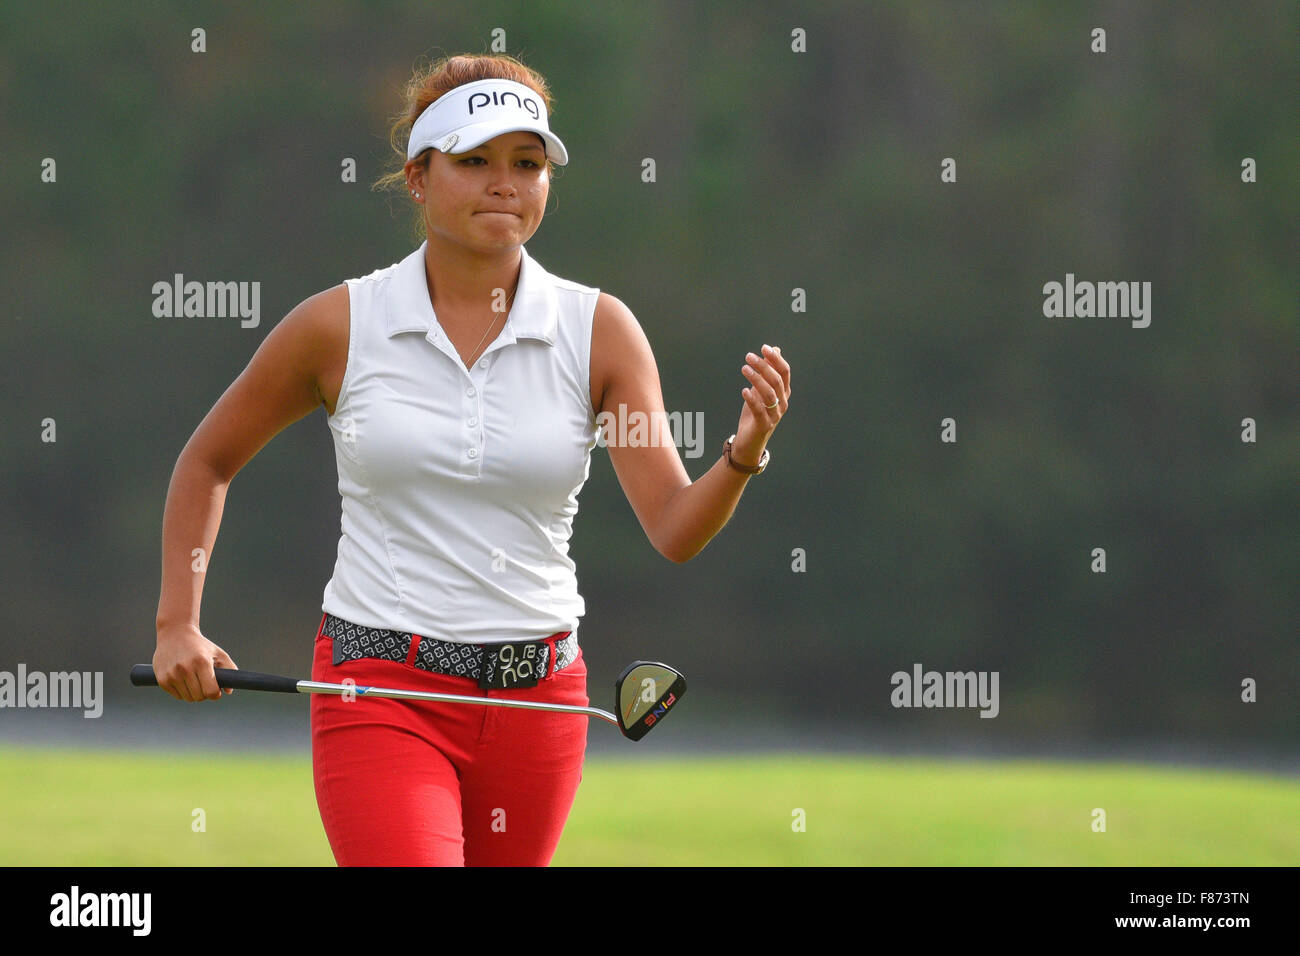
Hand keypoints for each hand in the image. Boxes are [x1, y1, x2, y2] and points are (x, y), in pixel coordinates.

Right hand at [153, 622, 237, 701]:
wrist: (175, 633)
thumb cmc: (200, 645)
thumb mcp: (218, 653)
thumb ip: (229, 670)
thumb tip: (229, 691)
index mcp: (202, 662)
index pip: (211, 691)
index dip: (216, 694)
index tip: (216, 690)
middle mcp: (185, 668)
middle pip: (200, 697)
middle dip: (205, 693)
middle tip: (205, 683)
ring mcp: (172, 674)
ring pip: (188, 698)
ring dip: (194, 693)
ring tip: (194, 680)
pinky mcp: (162, 679)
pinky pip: (177, 696)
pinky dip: (182, 692)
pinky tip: (184, 680)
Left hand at [733, 344, 789, 465]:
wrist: (749, 440)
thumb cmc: (755, 412)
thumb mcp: (760, 389)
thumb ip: (768, 371)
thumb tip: (775, 349)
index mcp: (783, 393)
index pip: (784, 372)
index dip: (776, 359)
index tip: (764, 348)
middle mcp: (782, 403)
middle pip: (776, 380)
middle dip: (763, 366)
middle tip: (748, 356)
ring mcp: (775, 415)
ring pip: (769, 393)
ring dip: (756, 379)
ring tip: (744, 369)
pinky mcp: (764, 425)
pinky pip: (759, 410)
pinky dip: (752, 399)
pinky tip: (744, 390)